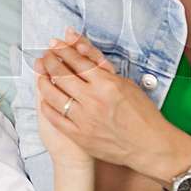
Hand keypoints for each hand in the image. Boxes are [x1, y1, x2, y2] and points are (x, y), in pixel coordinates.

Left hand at [34, 29, 190, 180]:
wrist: (149, 146)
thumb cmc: (143, 115)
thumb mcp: (127, 85)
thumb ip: (103, 70)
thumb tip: (83, 54)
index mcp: (106, 84)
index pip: (77, 62)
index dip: (63, 50)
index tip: (56, 44)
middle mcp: (93, 100)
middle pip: (61, 75)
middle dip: (50, 61)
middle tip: (45, 56)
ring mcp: (84, 119)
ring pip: (53, 95)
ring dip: (44, 81)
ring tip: (41, 74)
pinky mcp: (79, 136)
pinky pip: (55, 118)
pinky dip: (47, 105)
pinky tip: (44, 98)